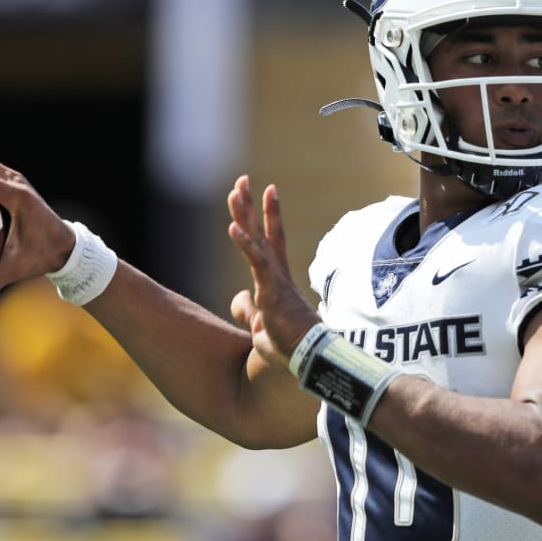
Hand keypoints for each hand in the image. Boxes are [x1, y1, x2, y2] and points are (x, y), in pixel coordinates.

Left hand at [226, 175, 320, 369]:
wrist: (309, 360)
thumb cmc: (291, 347)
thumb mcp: (261, 326)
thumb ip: (249, 310)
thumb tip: (239, 298)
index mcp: (277, 282)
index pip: (270, 242)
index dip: (267, 216)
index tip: (267, 191)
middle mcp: (278, 276)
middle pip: (262, 233)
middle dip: (252, 206)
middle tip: (243, 180)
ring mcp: (275, 282)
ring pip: (257, 241)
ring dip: (245, 215)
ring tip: (236, 190)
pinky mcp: (273, 291)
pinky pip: (257, 262)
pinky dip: (244, 244)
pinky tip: (232, 226)